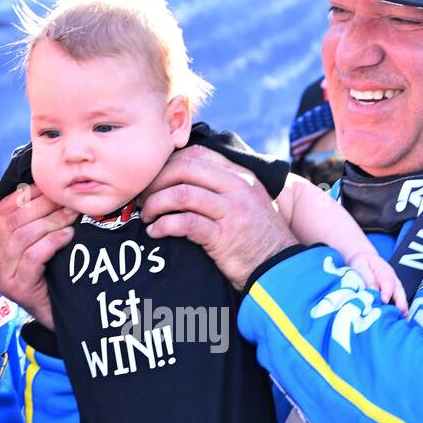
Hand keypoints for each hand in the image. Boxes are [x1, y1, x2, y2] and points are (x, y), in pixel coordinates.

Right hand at [0, 184, 76, 325]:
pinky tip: (68, 235)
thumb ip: (35, 223)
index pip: (4, 210)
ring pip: (23, 237)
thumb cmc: (49, 277)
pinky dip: (52, 242)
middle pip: (14, 221)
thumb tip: (50, 189)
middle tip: (67, 200)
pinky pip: (33, 257)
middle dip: (43, 206)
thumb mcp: (37, 246)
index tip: (51, 185)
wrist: (56, 315)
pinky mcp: (17, 288)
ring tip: (72, 215)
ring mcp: (2, 275)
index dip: (27, 194)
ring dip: (51, 222)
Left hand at [141, 146, 298, 289]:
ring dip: (156, 204)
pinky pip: (185, 223)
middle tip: (143, 198)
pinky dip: (164, 226)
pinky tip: (156, 232)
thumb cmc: (257, 238)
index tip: (154, 180)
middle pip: (184, 169)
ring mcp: (232, 211)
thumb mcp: (247, 202)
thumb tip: (185, 179)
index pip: (197, 155)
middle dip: (156, 182)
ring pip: (181, 194)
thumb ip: (223, 187)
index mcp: (240, 175)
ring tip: (147, 216)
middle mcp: (237, 187)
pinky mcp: (224, 236)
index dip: (168, 164)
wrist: (279, 268)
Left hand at [348, 250, 407, 312]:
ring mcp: (393, 285)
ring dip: (402, 305)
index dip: (387, 291)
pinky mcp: (391, 291)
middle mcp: (392, 278)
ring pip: (400, 295)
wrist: (363, 258)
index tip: (384, 300)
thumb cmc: (361, 263)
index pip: (387, 281)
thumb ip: (368, 278)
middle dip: (401, 301)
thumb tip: (373, 291)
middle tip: (402, 312)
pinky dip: (398, 307)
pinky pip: (396, 299)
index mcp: (384, 270)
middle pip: (398, 289)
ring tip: (404, 316)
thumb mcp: (361, 266)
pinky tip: (399, 316)